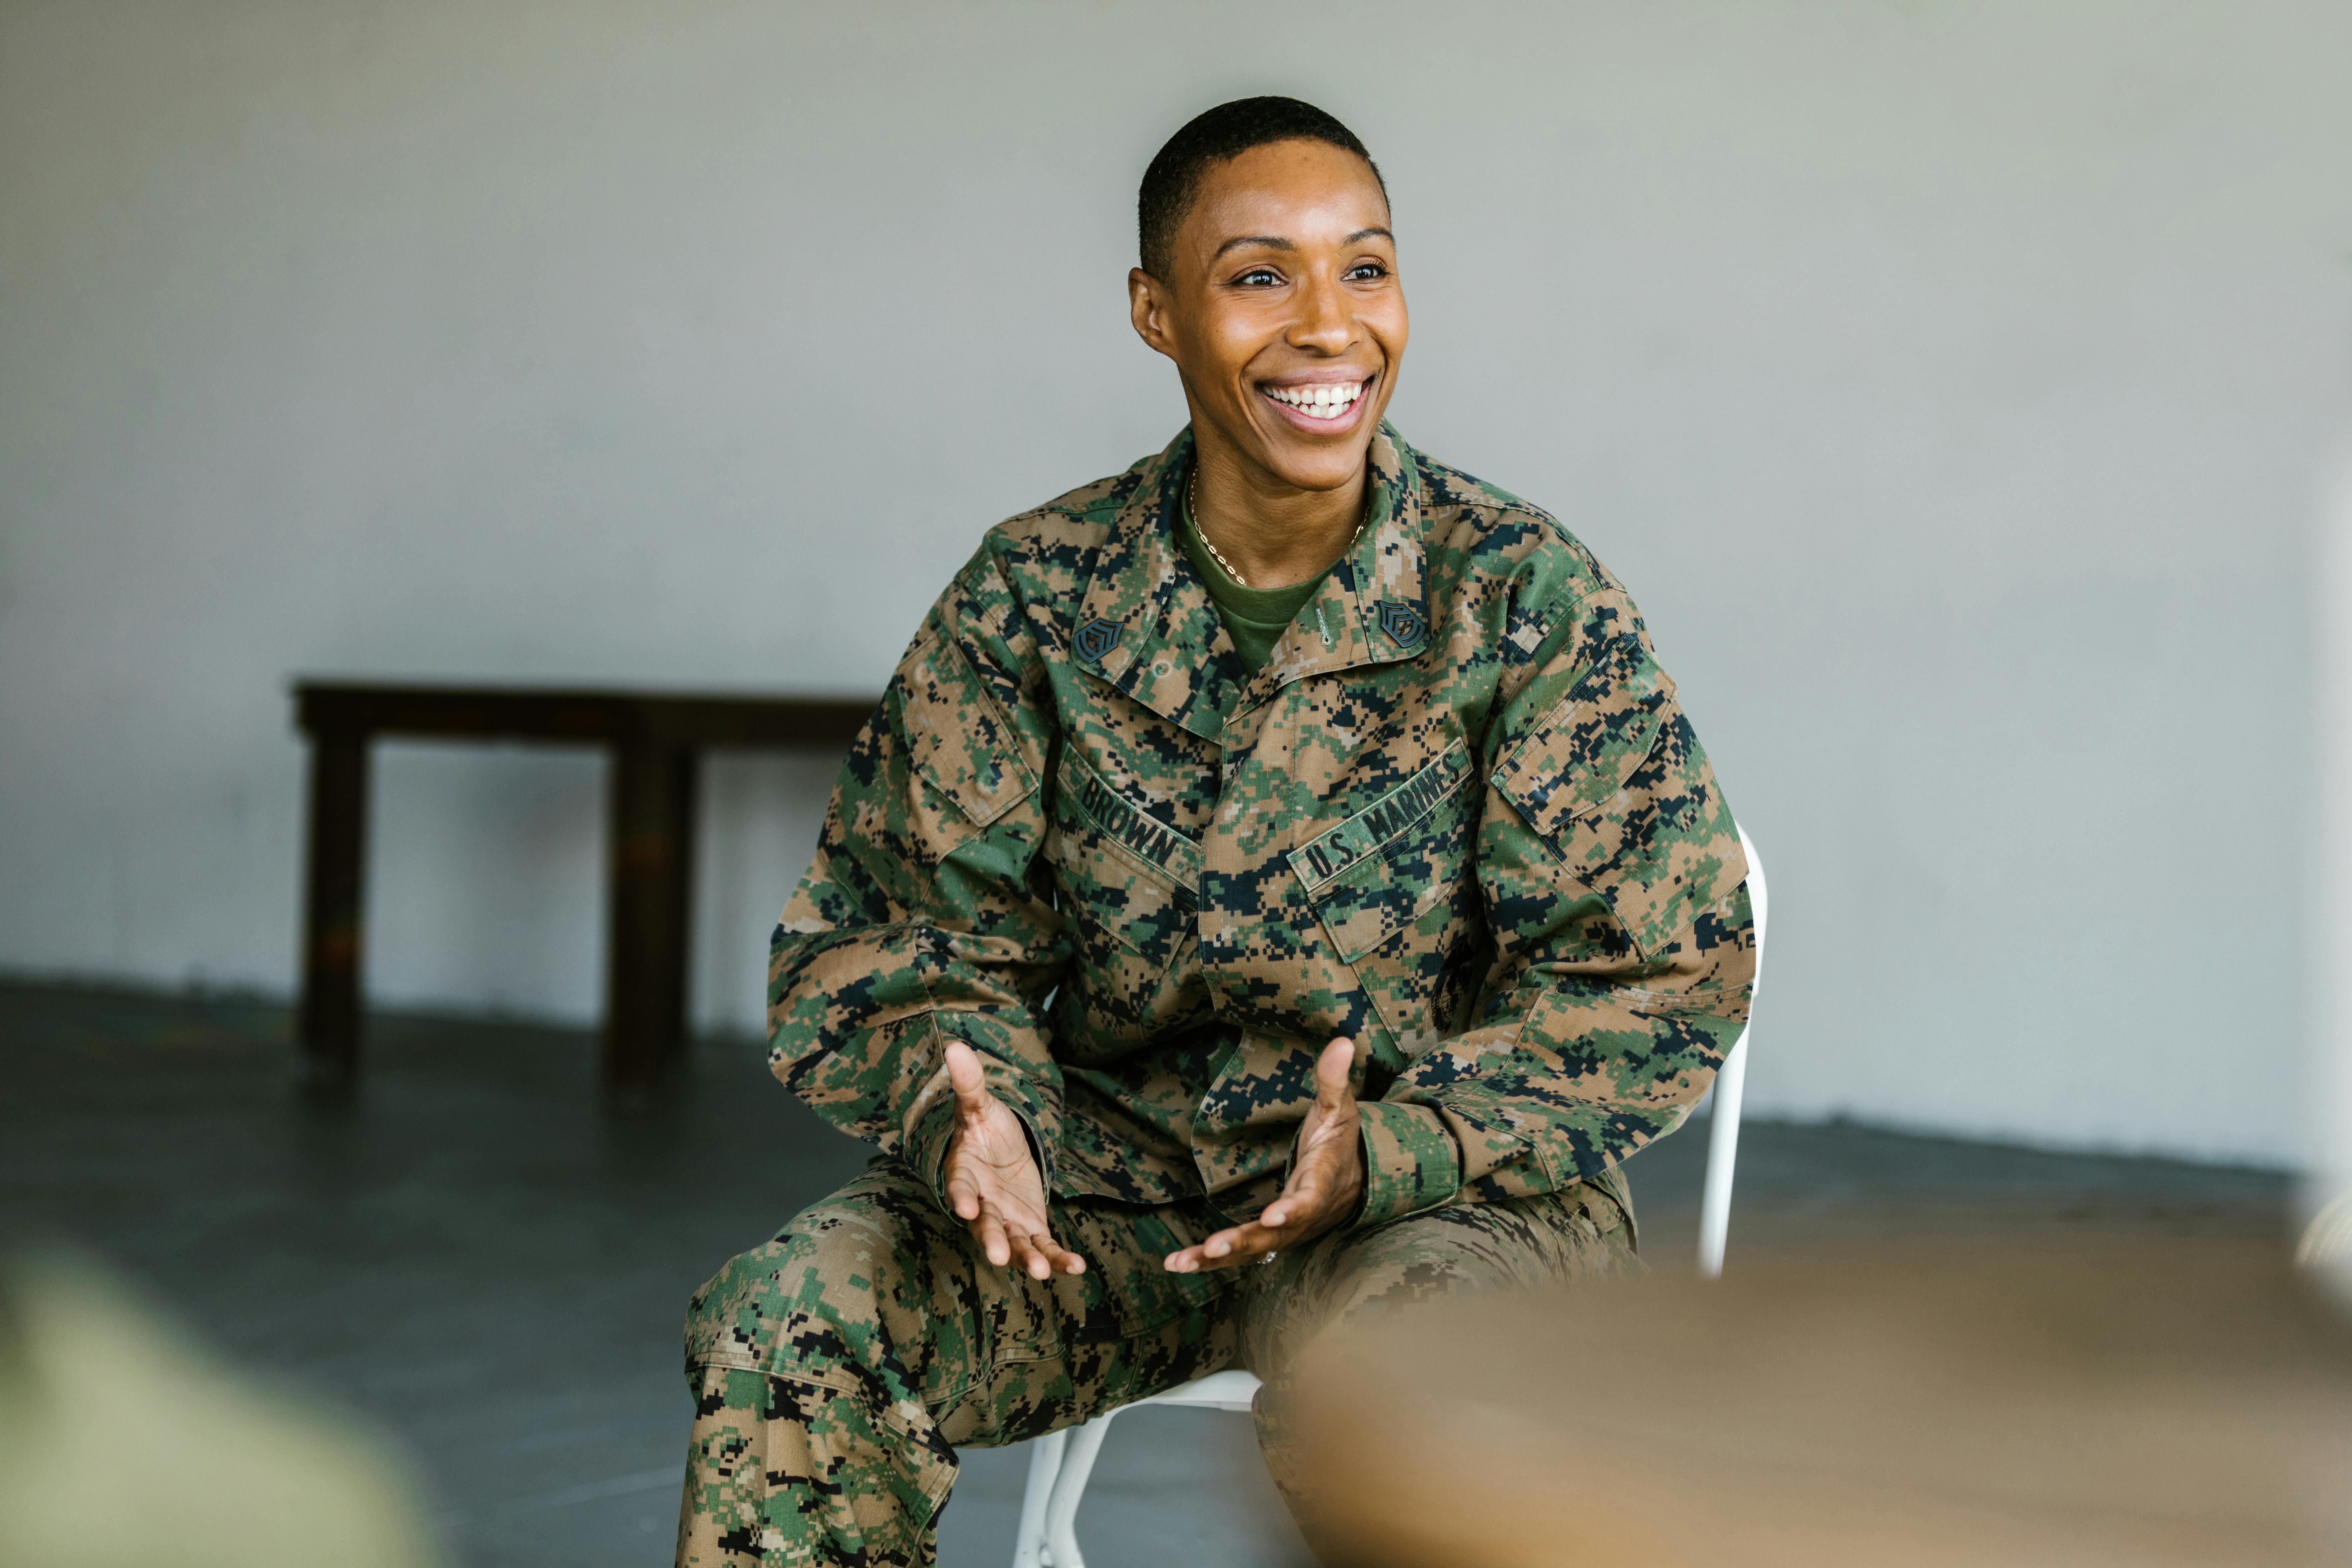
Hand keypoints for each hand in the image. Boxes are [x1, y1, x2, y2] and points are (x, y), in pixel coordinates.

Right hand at [941, 1040, 1085, 1279]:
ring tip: (1044, 1273)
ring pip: (1016, 1242)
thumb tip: (955, 1047)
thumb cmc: (984, 1128)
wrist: (1002, 1148)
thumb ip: (970, 1085)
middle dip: (992, 1239)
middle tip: (999, 1256)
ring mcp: (1006, 1219)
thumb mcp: (980, 1105)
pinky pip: (1044, 1244)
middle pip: (985, 1223)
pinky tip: (1077, 1267)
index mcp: (963, 1173)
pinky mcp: (1031, 1226)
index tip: (965, 1207)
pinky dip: (1059, 1257)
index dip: (961, 1196)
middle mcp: (982, 1203)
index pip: (959, 1185)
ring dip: (1028, 1258)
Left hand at [1165, 1037, 1363, 1273]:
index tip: (1275, 1216)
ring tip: (1181, 1263)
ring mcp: (1284, 1232)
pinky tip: (1174, 1264)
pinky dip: (1209, 1260)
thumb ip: (1334, 1079)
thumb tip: (1343, 1041)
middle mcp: (1302, 1215)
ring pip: (1251, 1250)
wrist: (1353, 1179)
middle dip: (1243, 1241)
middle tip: (1214, 1247)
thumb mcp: (1339, 1108)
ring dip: (1217, 1258)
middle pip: (1273, 1235)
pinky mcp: (1268, 1238)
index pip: (1309, 1198)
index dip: (1293, 1209)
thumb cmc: (1340, 1141)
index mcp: (1321, 1181)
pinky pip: (1239, 1253)